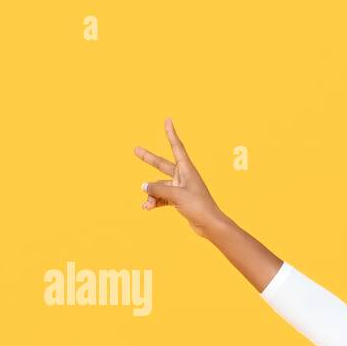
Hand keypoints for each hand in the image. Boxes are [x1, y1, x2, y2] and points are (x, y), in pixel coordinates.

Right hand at [134, 118, 224, 238]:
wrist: (210, 225)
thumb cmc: (198, 207)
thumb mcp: (176, 195)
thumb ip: (158, 189)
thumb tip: (144, 187)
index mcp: (187, 169)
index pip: (177, 147)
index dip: (171, 133)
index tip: (168, 120)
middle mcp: (183, 176)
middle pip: (162, 165)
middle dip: (149, 159)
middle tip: (135, 150)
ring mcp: (181, 188)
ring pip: (160, 186)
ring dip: (151, 194)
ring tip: (146, 205)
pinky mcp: (180, 200)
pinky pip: (162, 197)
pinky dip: (155, 201)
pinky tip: (147, 208)